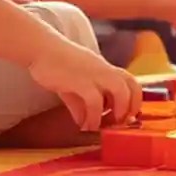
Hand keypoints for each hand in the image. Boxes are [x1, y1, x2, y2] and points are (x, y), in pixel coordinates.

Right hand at [27, 39, 143, 131]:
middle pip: (131, 86)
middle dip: (131, 107)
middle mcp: (104, 70)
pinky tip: (85, 126)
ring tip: (104, 126)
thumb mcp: (73, 85)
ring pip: (120, 91)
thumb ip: (80, 103)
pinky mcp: (80, 80)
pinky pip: (95, 101)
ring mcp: (94, 74)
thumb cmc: (57, 65)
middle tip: (119, 123)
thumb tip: (83, 121)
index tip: (126, 117)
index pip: (131, 82)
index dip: (134, 100)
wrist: (41, 48)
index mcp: (105, 69)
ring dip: (117, 112)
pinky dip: (93, 117)